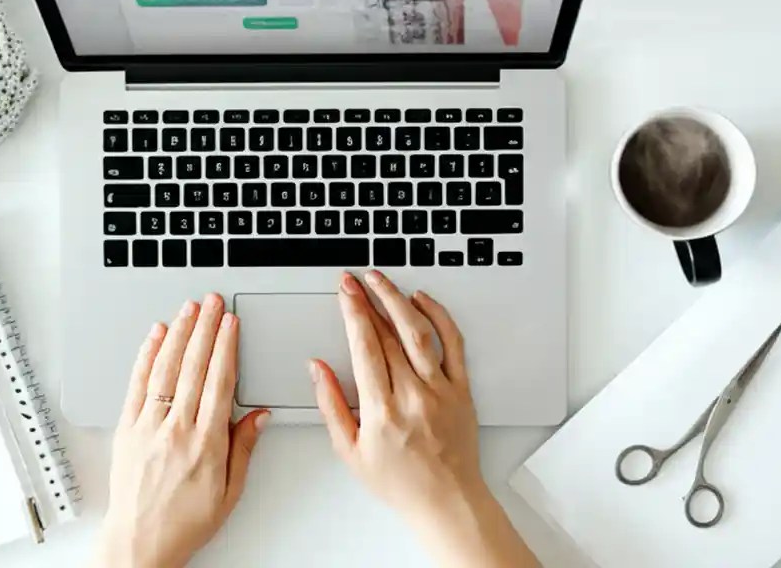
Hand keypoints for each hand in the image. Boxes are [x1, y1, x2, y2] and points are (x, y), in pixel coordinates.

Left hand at [95, 294, 268, 567]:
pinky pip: (137, 384)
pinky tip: (156, 336)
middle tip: (213, 302)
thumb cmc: (185, 522)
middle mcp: (177, 429)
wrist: (140, 543)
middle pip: (194, 366)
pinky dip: (146, 356)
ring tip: (189, 309)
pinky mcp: (127, 429)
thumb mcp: (230, 491)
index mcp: (207, 443)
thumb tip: (259, 415)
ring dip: (179, 334)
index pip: (219, 381)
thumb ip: (244, 448)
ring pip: (166, 369)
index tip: (231, 324)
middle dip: (206, 328)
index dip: (226, 347)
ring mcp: (149, 426)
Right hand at [311, 271, 536, 567]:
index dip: (353, 312)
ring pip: (419, 331)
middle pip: (388, 333)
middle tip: (355, 280)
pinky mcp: (462, 390)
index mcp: (382, 410)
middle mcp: (413, 395)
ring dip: (398, 299)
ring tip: (382, 281)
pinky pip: (453, 344)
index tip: (344, 292)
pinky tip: (423, 301)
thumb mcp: (349, 451)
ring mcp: (441, 390)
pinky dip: (439, 316)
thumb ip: (330, 405)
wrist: (446, 501)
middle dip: (368, 299)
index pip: (365, 346)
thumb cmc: (399, 482)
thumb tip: (317, 368)